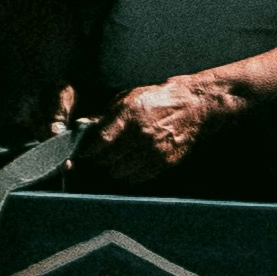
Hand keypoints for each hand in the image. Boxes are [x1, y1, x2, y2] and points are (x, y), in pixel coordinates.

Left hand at [89, 68, 241, 175]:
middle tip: (97, 157)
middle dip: (99, 160)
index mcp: (129, 114)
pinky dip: (129, 174)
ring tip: (113, 161)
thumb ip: (105, 115)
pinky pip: (138, 177)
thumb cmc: (156, 100)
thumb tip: (84, 128)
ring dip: (113, 168)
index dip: (89, 150)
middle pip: (108, 159)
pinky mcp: (165, 162)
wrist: (193, 107)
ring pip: (121, 172)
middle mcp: (141, 134)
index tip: (84, 152)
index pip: (101, 142)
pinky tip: (128, 165)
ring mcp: (154, 150)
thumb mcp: (127, 98)